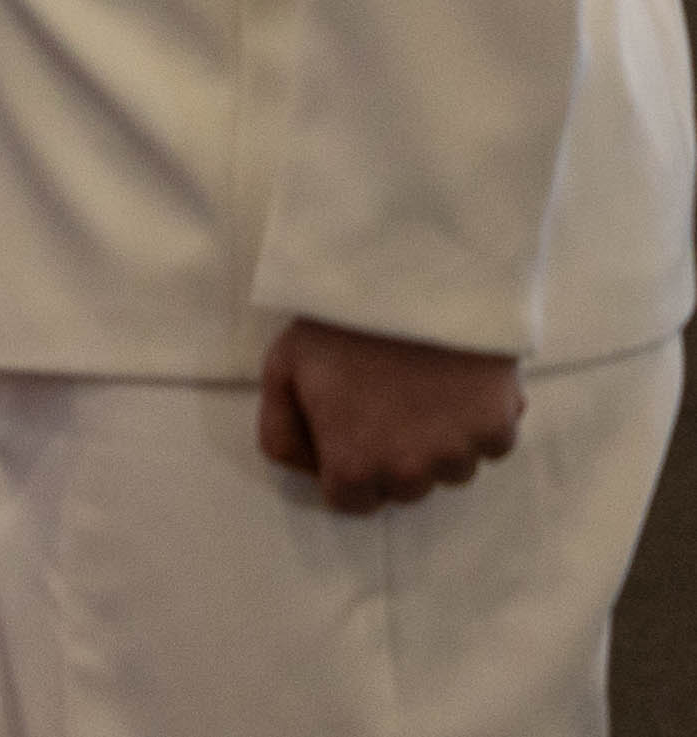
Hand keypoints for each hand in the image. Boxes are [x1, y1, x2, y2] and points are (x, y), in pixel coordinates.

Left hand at [260, 319, 525, 514]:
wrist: (406, 279)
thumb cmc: (337, 322)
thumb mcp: (282, 372)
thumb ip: (282, 433)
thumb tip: (310, 470)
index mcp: (354, 466)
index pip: (353, 503)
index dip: (347, 469)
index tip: (350, 435)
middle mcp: (411, 473)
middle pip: (404, 489)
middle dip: (393, 458)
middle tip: (386, 405)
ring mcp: (459, 452)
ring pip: (451, 469)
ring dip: (440, 443)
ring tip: (421, 389)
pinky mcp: (499, 427)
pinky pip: (491, 443)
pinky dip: (479, 421)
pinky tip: (457, 383)